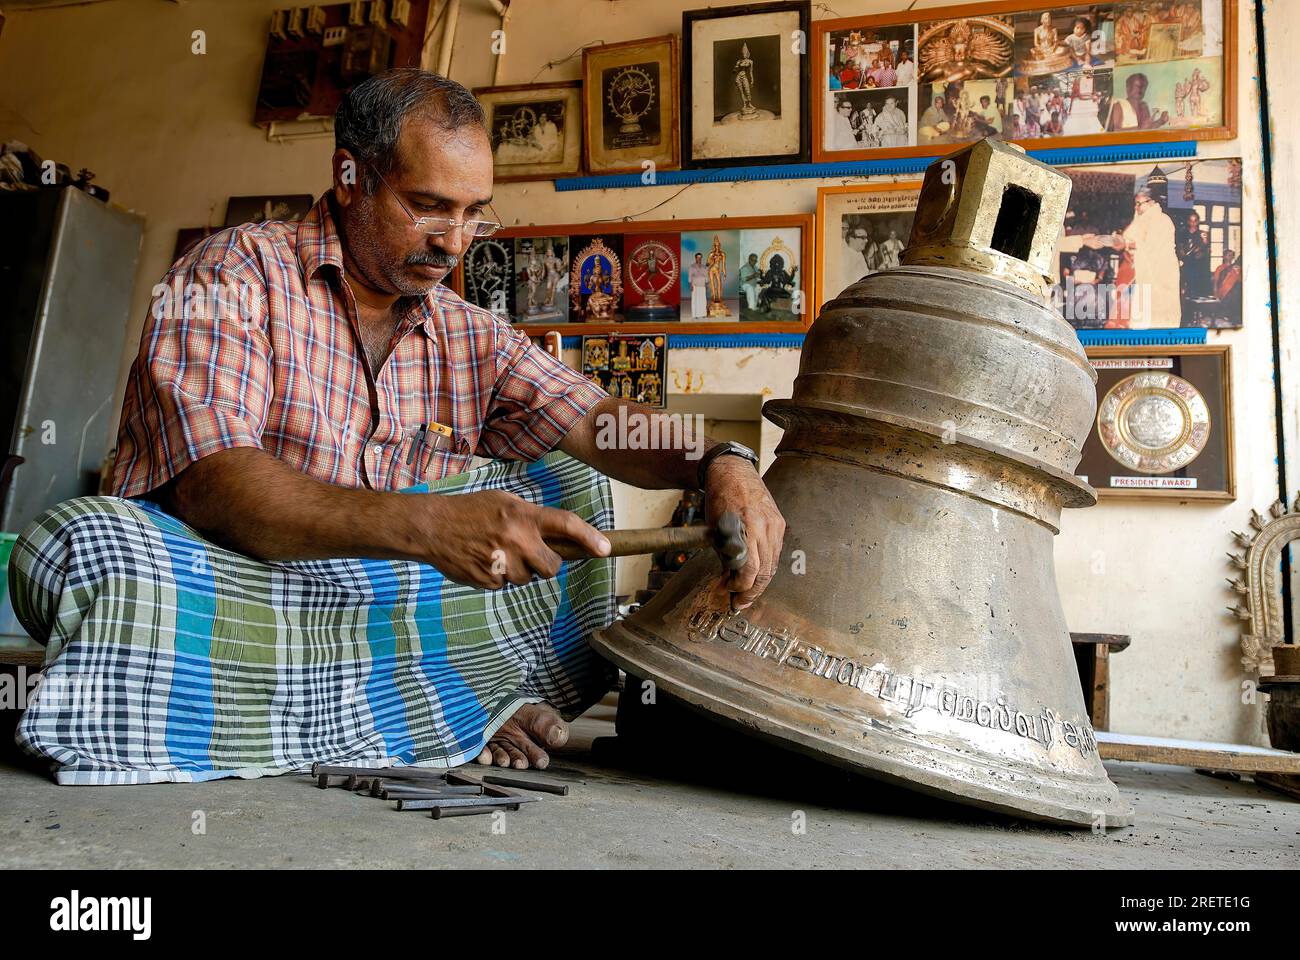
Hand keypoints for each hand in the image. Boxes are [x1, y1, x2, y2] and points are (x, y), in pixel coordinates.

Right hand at [410, 490, 610, 588]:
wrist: (432, 527)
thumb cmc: (472, 511)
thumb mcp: (505, 502)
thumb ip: (532, 518)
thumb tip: (562, 539)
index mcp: (523, 515)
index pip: (566, 525)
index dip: (590, 538)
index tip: (606, 549)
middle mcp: (517, 539)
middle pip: (552, 567)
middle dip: (546, 564)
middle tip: (529, 553)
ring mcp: (502, 562)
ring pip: (527, 578)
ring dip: (518, 570)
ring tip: (495, 551)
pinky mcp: (489, 580)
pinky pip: (505, 585)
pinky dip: (498, 577)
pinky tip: (483, 560)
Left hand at [703, 456, 785, 609]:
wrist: (733, 472)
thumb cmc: (719, 498)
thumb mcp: (715, 528)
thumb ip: (724, 556)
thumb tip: (727, 582)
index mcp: (746, 527)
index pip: (749, 569)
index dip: (738, 586)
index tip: (727, 591)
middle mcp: (764, 527)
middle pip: (764, 572)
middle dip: (751, 591)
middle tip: (739, 603)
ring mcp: (775, 525)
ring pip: (772, 565)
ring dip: (760, 583)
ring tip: (747, 593)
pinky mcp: (779, 524)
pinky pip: (775, 553)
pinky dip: (766, 567)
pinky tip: (756, 574)